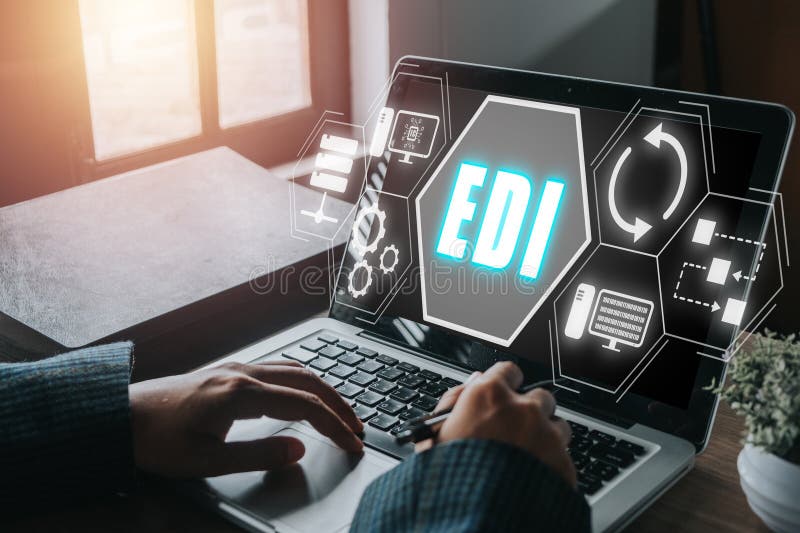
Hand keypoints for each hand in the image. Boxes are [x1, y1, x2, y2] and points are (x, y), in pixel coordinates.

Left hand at [129, 360, 362, 477]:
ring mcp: (237, 367)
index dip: (334, 426)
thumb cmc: (158, 441)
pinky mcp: (230, 370)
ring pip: (296, 369)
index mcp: (240, 393)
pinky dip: (304, 381)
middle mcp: (243, 372)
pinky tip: (307, 394)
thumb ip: (257, 454)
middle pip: (308, 380)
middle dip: (339, 404)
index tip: (353, 444)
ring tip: (341, 412)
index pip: (304, 405)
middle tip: (358, 428)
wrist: (121, 416)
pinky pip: (280, 367)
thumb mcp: (206, 460)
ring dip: (324, 389)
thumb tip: (299, 448)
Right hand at [418, 362, 575, 487]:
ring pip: (558, 426)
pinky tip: (533, 478)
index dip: (506, 383)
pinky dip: (552, 466)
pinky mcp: (563, 466)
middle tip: (515, 431)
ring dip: (546, 436)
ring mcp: (547, 437)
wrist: (472, 518)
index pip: (509, 370)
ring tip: (526, 458)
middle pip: (540, 397)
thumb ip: (453, 400)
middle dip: (530, 411)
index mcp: (488, 396)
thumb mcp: (434, 433)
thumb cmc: (447, 477)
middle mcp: (522, 410)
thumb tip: (472, 383)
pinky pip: (564, 458)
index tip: (505, 392)